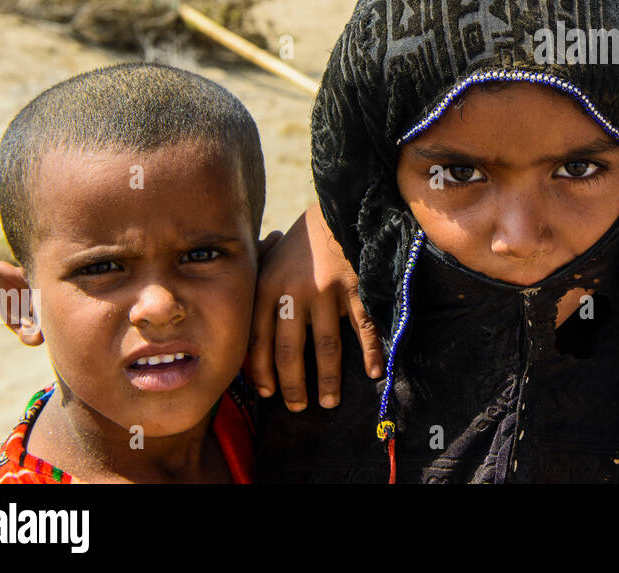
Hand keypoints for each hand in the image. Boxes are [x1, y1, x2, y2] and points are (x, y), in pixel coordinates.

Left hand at [249, 202, 384, 409]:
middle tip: (298, 408)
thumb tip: (245, 337)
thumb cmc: (300, 243)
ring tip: (330, 402)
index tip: (267, 394)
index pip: (257, 341)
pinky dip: (370, 352)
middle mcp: (292, 292)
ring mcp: (324, 290)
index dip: (261, 372)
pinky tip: (374, 372)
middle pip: (289, 350)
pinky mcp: (353, 286)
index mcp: (266, 288)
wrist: (335, 210)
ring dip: (328, 379)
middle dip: (293, 385)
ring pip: (325, 346)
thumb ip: (256, 294)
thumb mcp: (269, 262)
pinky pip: (362, 326)